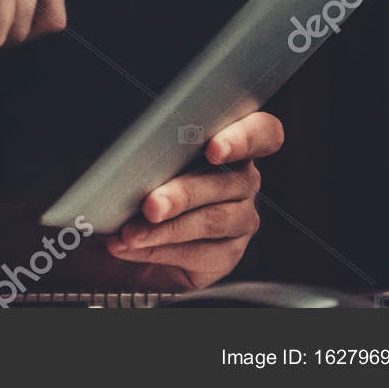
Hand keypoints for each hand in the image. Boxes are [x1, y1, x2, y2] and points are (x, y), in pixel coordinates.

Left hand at [104, 111, 283, 289]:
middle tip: (151, 205)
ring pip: (212, 221)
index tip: (214, 149)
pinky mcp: (227, 254)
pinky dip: (157, 250)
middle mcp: (243, 180)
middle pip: (229, 182)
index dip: (245, 138)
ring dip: (167, 228)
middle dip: (184, 194)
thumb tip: (126, 151)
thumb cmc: (138, 183)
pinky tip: (130, 247)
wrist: (129, 235)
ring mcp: (241, 219)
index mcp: (231, 142)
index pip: (262, 133)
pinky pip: (198, 254)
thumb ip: (148, 148)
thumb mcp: (142, 159)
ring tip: (131, 233)